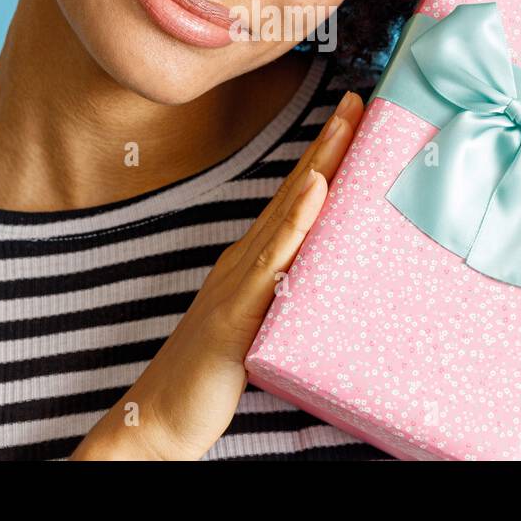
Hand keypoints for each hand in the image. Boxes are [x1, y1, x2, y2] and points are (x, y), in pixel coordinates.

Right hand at [70, 88, 365, 459]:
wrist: (161, 418)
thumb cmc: (210, 377)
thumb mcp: (261, 329)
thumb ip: (286, 301)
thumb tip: (324, 287)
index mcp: (252, 265)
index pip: (297, 203)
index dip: (324, 160)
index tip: (354, 121)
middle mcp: (245, 262)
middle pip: (295, 194)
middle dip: (328, 145)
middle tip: (359, 101)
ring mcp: (238, 282)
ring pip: (288, 214)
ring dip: (320, 165)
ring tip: (347, 124)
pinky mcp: (236, 312)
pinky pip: (272, 259)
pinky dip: (297, 220)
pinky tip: (316, 189)